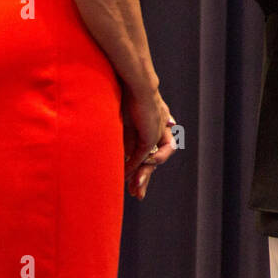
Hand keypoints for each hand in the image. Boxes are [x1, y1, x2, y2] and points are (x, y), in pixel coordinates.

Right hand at [122, 85, 175, 199]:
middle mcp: (160, 128)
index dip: (141, 166)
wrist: (134, 82)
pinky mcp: (151, 135)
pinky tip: (128, 176)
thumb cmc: (124, 94)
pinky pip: (144, 156)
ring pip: (153, 161)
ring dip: (143, 176)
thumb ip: (123, 138)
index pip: (150, 148)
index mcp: (154, 121)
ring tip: (135, 190)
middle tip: (137, 194)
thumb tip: (118, 154)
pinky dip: (136, 166)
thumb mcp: (123, 121)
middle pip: (154, 159)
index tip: (132, 182)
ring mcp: (157, 132)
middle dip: (144, 178)